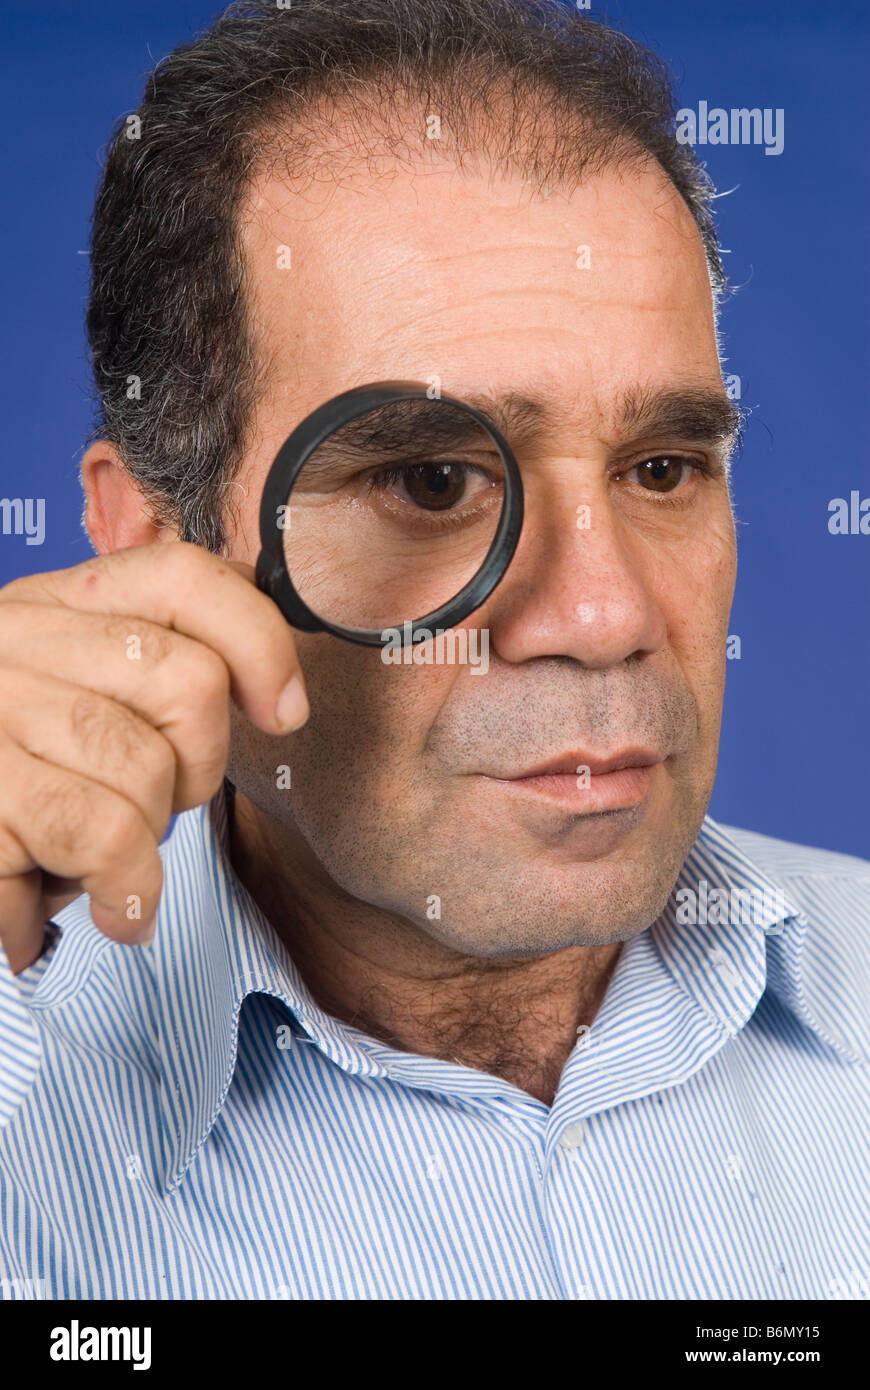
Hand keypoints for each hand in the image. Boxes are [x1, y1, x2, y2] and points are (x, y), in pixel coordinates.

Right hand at [0, 542, 307, 972]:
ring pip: (150, 775)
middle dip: (196, 773)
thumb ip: (149, 676)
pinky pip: (105, 842)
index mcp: (47, 607)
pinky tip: (91, 911)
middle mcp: (10, 644)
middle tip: (148, 809)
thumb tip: (277, 689)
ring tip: (101, 866)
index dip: (259, 639)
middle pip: (191, 685)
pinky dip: (122, 897)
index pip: (181, 576)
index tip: (282, 712)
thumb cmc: (7, 791)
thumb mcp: (72, 709)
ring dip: (146, 847)